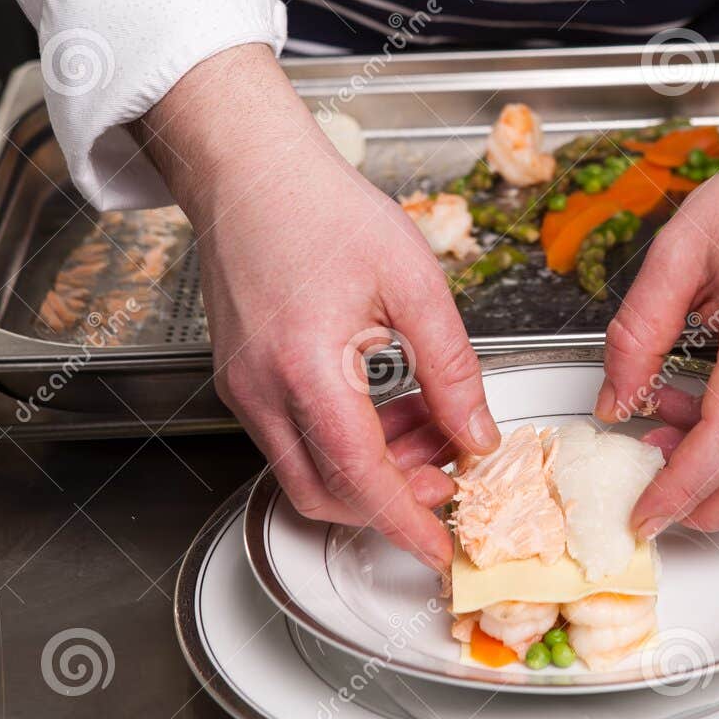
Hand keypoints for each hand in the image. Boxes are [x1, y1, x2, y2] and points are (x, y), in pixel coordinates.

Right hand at [134, 45, 498, 568]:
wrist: (251, 169)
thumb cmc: (322, 206)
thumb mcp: (414, 280)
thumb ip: (451, 367)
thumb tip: (477, 433)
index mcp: (306, 366)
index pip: (360, 477)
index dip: (405, 522)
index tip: (441, 549)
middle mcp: (262, 389)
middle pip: (325, 493)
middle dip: (392, 501)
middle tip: (449, 473)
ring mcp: (243, 388)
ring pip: (306, 471)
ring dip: (371, 469)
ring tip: (427, 424)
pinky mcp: (241, 379)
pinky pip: (292, 438)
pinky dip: (344, 440)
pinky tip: (387, 400)